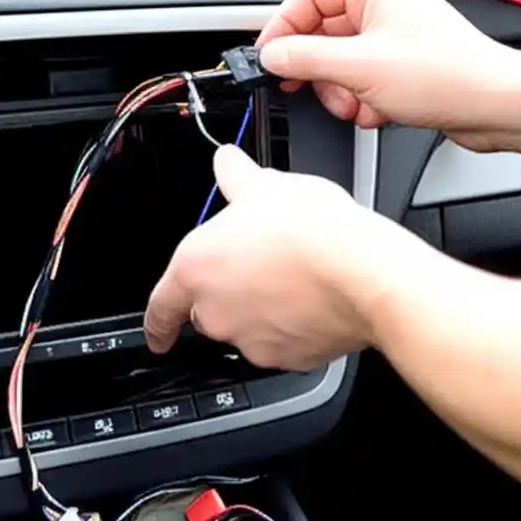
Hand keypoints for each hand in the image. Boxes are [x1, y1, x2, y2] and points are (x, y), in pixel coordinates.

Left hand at [143, 145, 434, 370]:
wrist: (362, 274)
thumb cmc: (313, 230)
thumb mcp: (267, 185)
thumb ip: (237, 177)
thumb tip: (227, 163)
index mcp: (196, 268)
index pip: (161, 306)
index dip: (157, 323)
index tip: (157, 335)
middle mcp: (216, 311)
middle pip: (208, 312)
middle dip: (228, 296)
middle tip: (260, 268)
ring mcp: (250, 338)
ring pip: (247, 329)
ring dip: (261, 311)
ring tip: (295, 277)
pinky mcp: (287, 358)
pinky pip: (282, 344)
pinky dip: (293, 329)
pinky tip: (314, 300)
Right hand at [256, 0, 520, 147]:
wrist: (494, 106)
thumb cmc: (447, 75)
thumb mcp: (359, 68)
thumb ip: (306, 59)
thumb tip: (273, 54)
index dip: (282, 25)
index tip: (269, 55)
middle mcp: (386, 3)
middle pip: (322, 30)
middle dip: (318, 68)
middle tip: (308, 86)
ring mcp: (396, 34)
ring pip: (341, 59)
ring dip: (341, 89)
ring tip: (355, 104)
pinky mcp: (404, 63)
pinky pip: (363, 77)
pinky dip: (363, 98)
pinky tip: (378, 110)